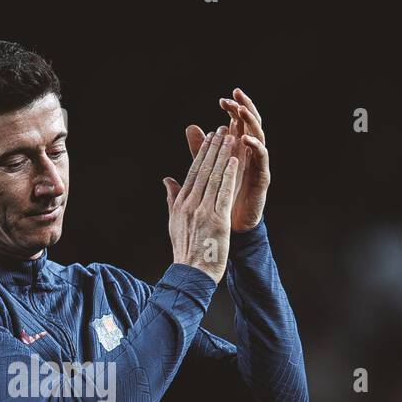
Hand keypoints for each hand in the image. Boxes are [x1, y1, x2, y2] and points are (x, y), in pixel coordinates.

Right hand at [164, 130, 238, 282]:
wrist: (191, 273)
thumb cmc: (185, 251)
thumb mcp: (174, 222)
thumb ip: (172, 198)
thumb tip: (167, 180)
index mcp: (180, 204)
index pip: (192, 172)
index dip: (202, 153)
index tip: (209, 138)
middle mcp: (190, 204)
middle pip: (203, 169)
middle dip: (213, 147)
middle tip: (221, 129)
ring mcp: (203, 211)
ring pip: (214, 176)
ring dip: (223, 155)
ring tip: (231, 138)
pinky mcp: (217, 219)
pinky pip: (223, 192)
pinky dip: (229, 175)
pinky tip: (235, 160)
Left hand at [174, 88, 269, 233]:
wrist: (231, 226)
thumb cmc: (221, 197)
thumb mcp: (208, 168)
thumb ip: (201, 148)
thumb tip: (190, 127)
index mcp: (238, 149)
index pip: (238, 124)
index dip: (232, 110)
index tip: (222, 100)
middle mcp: (250, 154)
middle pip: (251, 124)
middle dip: (244, 108)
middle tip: (235, 94)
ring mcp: (257, 164)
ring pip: (259, 135)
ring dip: (250, 121)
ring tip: (239, 110)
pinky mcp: (262, 177)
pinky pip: (262, 158)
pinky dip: (255, 146)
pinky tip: (245, 138)